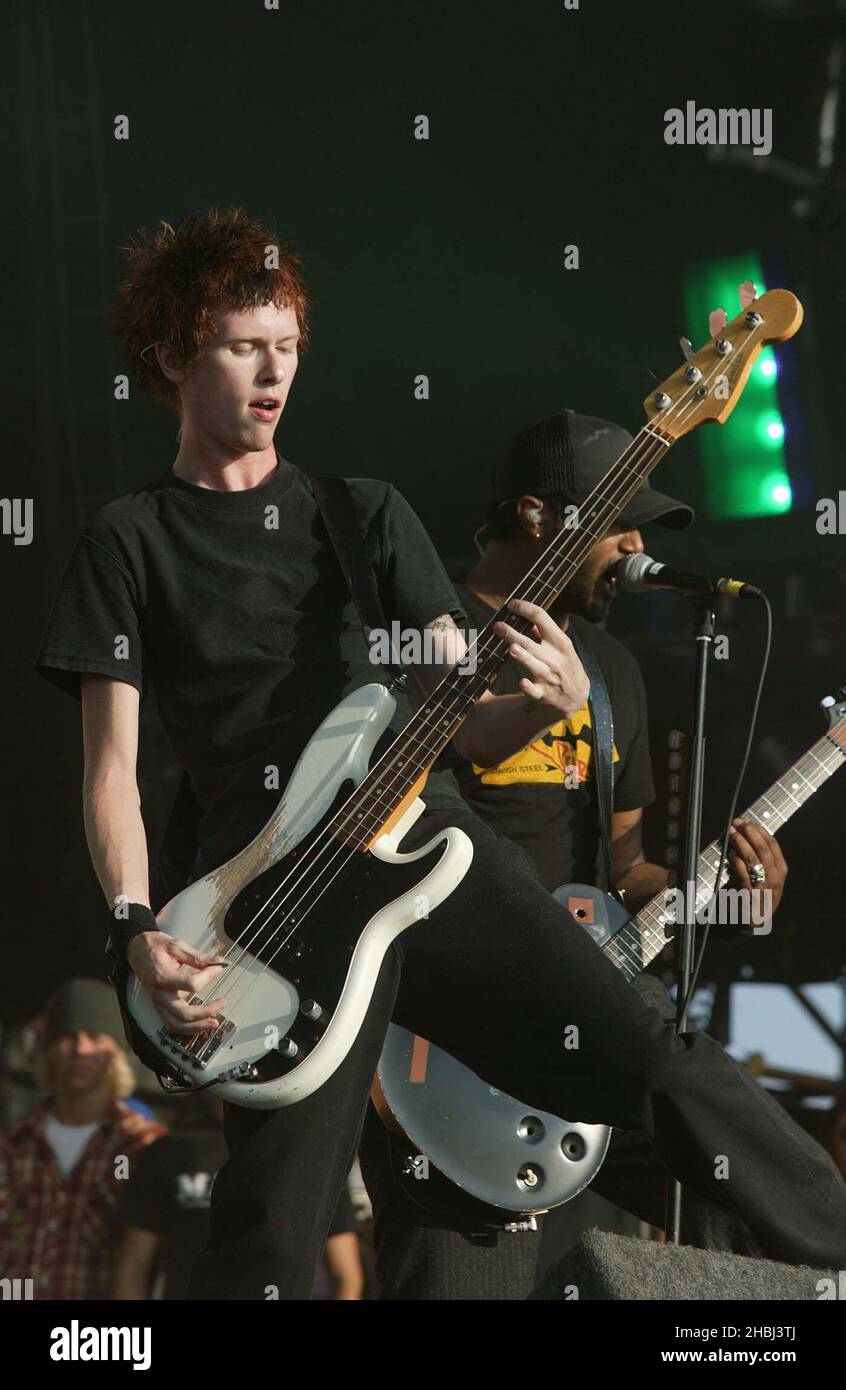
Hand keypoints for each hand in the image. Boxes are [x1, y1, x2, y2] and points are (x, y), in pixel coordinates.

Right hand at [127, 931, 228, 1033]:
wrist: (136, 951)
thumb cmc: (154, 947)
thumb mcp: (176, 946)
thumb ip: (197, 957)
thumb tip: (218, 962)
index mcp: (163, 977)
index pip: (191, 984)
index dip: (208, 976)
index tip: (217, 968)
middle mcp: (159, 994)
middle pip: (184, 1013)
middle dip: (206, 1012)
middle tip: (222, 1003)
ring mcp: (158, 1003)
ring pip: (177, 1025)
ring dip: (197, 1027)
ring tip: (214, 1022)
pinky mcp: (159, 1007)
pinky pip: (172, 1025)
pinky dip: (187, 1029)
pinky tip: (200, 1025)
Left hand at [494, 599, 589, 718]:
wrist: (576, 698)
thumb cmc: (565, 666)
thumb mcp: (562, 647)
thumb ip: (545, 632)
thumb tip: (525, 618)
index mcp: (560, 642)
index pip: (543, 618)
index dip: (526, 609)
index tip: (511, 604)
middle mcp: (555, 658)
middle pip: (532, 643)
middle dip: (514, 634)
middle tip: (498, 626)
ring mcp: (549, 677)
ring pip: (534, 666)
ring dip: (524, 657)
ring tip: (511, 648)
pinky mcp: (543, 695)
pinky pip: (534, 691)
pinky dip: (528, 687)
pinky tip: (522, 682)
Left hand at [728, 818, 787, 915]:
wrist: (746, 923)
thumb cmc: (751, 894)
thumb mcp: (760, 876)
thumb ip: (756, 858)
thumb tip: (742, 832)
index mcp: (780, 872)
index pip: (773, 845)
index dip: (759, 830)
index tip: (747, 821)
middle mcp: (775, 880)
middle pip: (764, 851)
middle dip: (749, 834)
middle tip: (736, 824)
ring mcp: (764, 891)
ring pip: (754, 862)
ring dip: (741, 844)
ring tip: (730, 834)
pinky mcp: (750, 899)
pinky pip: (745, 878)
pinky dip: (737, 864)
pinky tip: (731, 855)